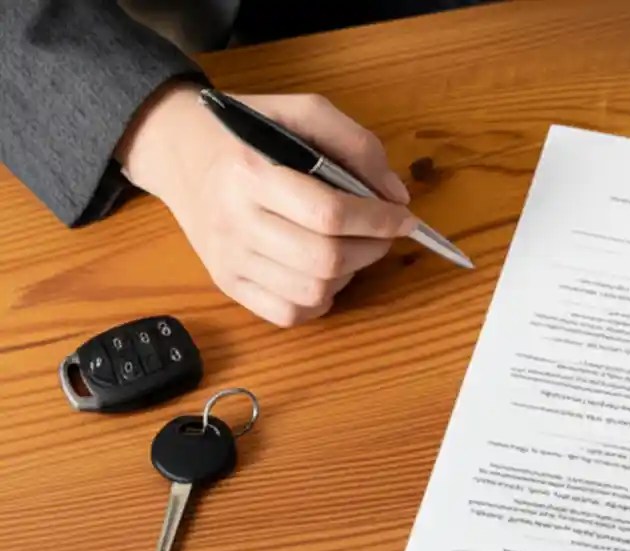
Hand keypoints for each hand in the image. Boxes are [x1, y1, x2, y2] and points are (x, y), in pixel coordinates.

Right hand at [114, 82, 414, 326]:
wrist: (178, 150)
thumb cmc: (247, 131)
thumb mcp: (300, 110)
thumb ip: (355, 144)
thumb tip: (395, 195)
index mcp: (251, 172)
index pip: (328, 213)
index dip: (378, 220)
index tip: (404, 216)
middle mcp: (235, 221)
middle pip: (325, 258)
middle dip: (373, 248)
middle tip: (384, 233)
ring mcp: (229, 258)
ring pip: (312, 292)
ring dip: (351, 274)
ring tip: (353, 247)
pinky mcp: (226, 283)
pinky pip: (288, 314)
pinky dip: (321, 300)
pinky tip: (325, 272)